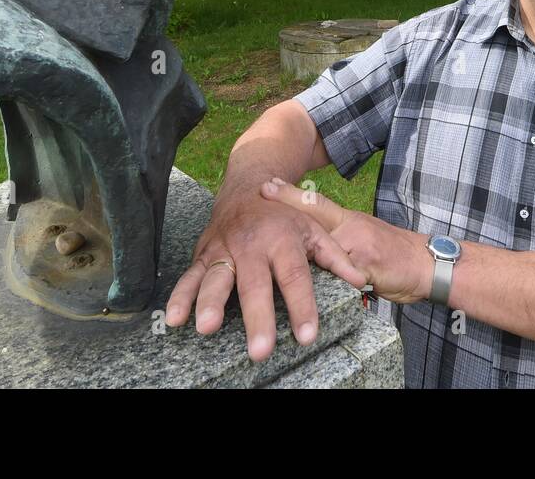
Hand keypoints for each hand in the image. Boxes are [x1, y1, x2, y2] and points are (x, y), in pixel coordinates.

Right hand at [164, 178, 367, 361]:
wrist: (246, 186)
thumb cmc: (284, 215)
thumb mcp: (314, 227)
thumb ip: (335, 255)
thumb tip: (358, 280)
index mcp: (282, 239)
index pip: (295, 276)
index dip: (301, 305)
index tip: (307, 335)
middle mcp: (251, 244)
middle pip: (254, 284)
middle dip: (256, 317)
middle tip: (260, 349)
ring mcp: (224, 248)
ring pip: (216, 278)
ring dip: (209, 303)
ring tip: (207, 328)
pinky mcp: (203, 253)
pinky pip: (189, 276)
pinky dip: (179, 296)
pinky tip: (175, 319)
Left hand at [259, 177, 431, 304]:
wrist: (429, 264)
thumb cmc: (394, 255)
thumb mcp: (365, 239)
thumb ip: (339, 240)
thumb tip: (308, 246)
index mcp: (349, 220)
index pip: (316, 203)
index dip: (291, 193)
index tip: (266, 183)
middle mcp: (352, 227)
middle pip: (314, 215)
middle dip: (288, 202)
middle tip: (262, 190)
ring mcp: (359, 246)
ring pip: (323, 246)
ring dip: (300, 249)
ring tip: (274, 244)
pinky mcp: (367, 267)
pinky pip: (342, 274)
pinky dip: (329, 279)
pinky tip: (307, 288)